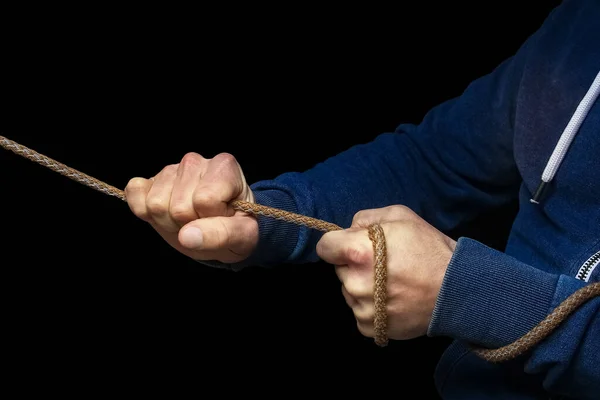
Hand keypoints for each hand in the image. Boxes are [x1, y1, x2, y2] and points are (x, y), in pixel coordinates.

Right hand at [124, 152, 258, 263]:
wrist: (223, 228)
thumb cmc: (236, 227)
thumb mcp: (243, 236)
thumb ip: (222, 235)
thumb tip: (187, 236)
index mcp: (224, 167)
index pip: (204, 200)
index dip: (210, 220)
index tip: (222, 219)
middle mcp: (195, 162)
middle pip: (178, 207)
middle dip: (189, 224)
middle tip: (203, 223)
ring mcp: (170, 169)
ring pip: (156, 205)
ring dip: (170, 223)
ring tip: (189, 220)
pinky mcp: (149, 179)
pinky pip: (134, 193)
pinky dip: (144, 211)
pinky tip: (165, 213)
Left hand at [316, 205, 456, 340]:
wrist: (457, 290)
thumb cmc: (430, 249)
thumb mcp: (399, 216)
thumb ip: (366, 218)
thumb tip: (349, 230)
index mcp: (358, 252)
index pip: (325, 247)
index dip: (337, 243)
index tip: (351, 245)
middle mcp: (356, 282)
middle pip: (340, 269)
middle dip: (354, 264)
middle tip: (383, 263)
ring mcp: (363, 308)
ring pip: (349, 291)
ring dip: (362, 286)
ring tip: (392, 282)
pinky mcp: (371, 327)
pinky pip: (360, 312)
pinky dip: (372, 307)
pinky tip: (393, 299)